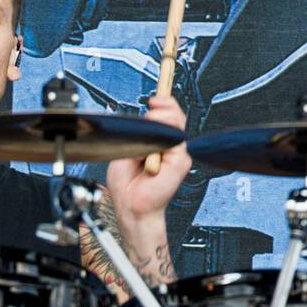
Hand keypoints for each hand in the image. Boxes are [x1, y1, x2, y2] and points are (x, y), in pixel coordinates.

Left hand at [105, 94, 191, 226]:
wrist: (130, 206)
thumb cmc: (127, 186)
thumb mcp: (126, 151)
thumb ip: (139, 135)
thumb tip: (147, 120)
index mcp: (158, 143)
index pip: (168, 117)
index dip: (164, 105)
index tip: (153, 101)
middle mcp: (170, 148)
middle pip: (177, 115)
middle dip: (165, 106)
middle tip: (152, 107)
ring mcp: (177, 154)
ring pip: (178, 123)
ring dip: (163, 118)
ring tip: (150, 126)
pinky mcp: (180, 162)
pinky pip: (176, 140)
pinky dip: (164, 136)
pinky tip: (154, 142)